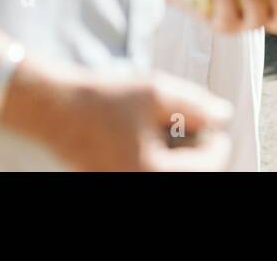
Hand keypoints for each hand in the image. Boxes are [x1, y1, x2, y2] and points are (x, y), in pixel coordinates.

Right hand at [7, 61, 233, 170]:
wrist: (54, 109)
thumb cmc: (101, 101)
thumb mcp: (155, 92)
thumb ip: (195, 104)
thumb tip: (222, 115)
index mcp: (153, 173)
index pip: (209, 166)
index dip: (216, 140)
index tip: (212, 122)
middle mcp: (140, 184)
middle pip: (191, 174)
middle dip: (197, 151)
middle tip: (193, 125)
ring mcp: (125, 184)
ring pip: (171, 174)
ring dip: (179, 157)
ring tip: (170, 129)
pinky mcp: (115, 179)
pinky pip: (150, 172)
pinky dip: (158, 160)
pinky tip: (150, 137)